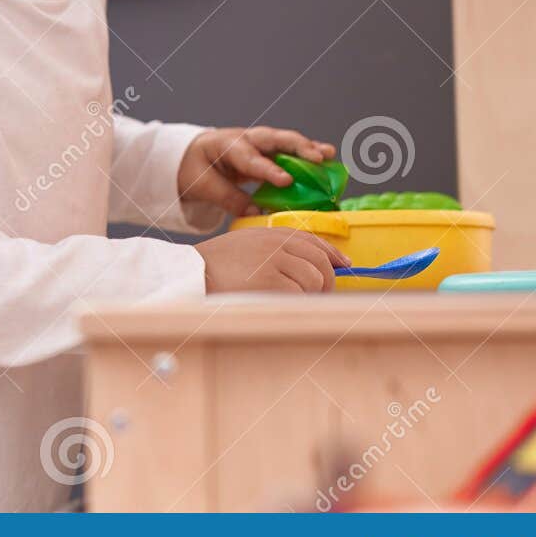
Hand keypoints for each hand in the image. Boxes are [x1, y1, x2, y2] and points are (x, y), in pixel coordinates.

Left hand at [177, 126, 336, 216]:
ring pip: (285, 142)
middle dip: (297, 147)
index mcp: (226, 146)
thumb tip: (258, 213)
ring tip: (329, 155)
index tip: (287, 180)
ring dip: (308, 148)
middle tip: (318, 158)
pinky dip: (307, 154)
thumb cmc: (197, 168)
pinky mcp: (268, 150)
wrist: (193, 154)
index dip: (269, 169)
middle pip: (274, 139)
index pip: (250, 158)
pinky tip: (326, 159)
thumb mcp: (204, 186)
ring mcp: (259, 142)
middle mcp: (246, 139)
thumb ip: (229, 199)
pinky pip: (289, 151)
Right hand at [199, 227, 348, 293]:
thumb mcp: (246, 243)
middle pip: (320, 262)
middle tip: (320, 294)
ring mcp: (274, 261)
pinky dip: (296, 303)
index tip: (343, 264)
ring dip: (310, 294)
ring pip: (314, 279)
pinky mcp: (270, 282)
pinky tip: (281, 303)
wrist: (192, 273)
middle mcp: (276, 243)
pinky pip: (299, 294)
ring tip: (292, 301)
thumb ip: (276, 247)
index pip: (313, 241)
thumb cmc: (216, 264)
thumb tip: (311, 264)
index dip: (332, 254)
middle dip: (327, 280)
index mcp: (271, 233)